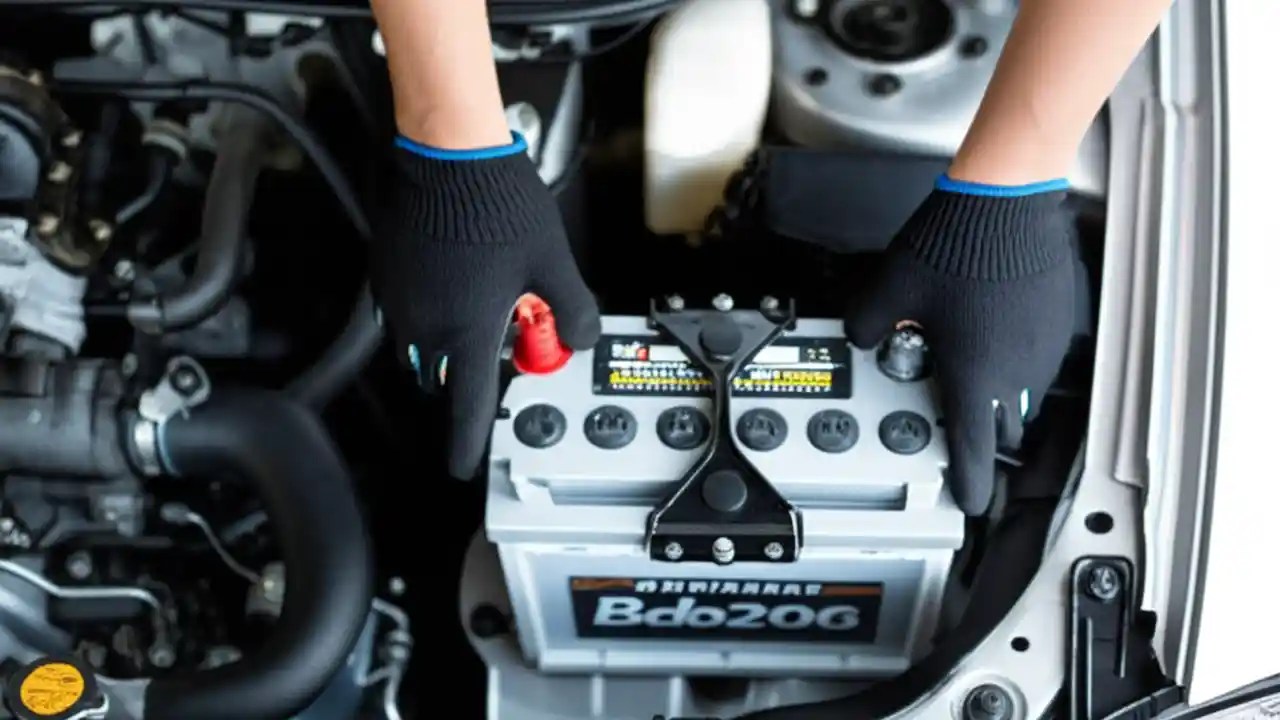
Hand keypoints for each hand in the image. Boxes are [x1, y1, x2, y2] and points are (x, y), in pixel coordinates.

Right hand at [372, 135, 599, 478]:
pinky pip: (406, 318)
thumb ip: (573, 314)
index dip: (465, 447)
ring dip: (447, 349)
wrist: (450, 156)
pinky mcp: (386, 279)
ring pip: (421, 352)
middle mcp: (427, 328)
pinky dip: (429, 317)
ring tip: (479, 308)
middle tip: (497, 347)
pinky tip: (455, 283)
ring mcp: (400, 304)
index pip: (465, 412)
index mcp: (467, 334)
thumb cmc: (499, 206)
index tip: (463, 466)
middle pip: (442, 383)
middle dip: (466, 382)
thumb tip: (582, 340)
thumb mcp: (553, 266)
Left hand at [846, 184, 1074, 514]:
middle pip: (998, 429)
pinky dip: (1015, 359)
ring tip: (968, 362)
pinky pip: (1036, 361)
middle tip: (952, 417)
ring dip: (996, 393)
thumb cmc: (955, 246)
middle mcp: (1015, 373)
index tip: (967, 502)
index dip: (967, 486)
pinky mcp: (1058, 325)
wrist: (1006, 203)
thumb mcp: (888, 291)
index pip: (973, 455)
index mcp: (974, 378)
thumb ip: (865, 326)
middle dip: (976, 432)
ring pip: (1020, 395)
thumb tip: (860, 336)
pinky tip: (991, 329)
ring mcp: (1043, 350)